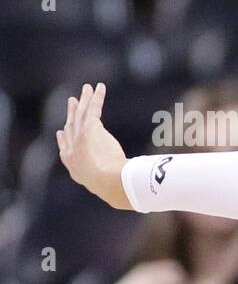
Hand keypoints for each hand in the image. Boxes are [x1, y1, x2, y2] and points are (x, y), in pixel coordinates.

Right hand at [56, 82, 131, 209]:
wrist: (110, 183)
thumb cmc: (114, 190)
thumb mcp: (110, 189)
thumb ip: (113, 185)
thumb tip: (130, 195)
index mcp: (74, 167)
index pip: (66, 149)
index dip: (64, 138)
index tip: (62, 131)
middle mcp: (73, 150)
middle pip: (71, 126)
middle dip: (72, 113)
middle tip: (73, 102)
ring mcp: (80, 138)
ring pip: (82, 115)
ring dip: (85, 100)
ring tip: (87, 88)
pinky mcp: (90, 129)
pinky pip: (93, 109)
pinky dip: (96, 98)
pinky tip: (99, 88)